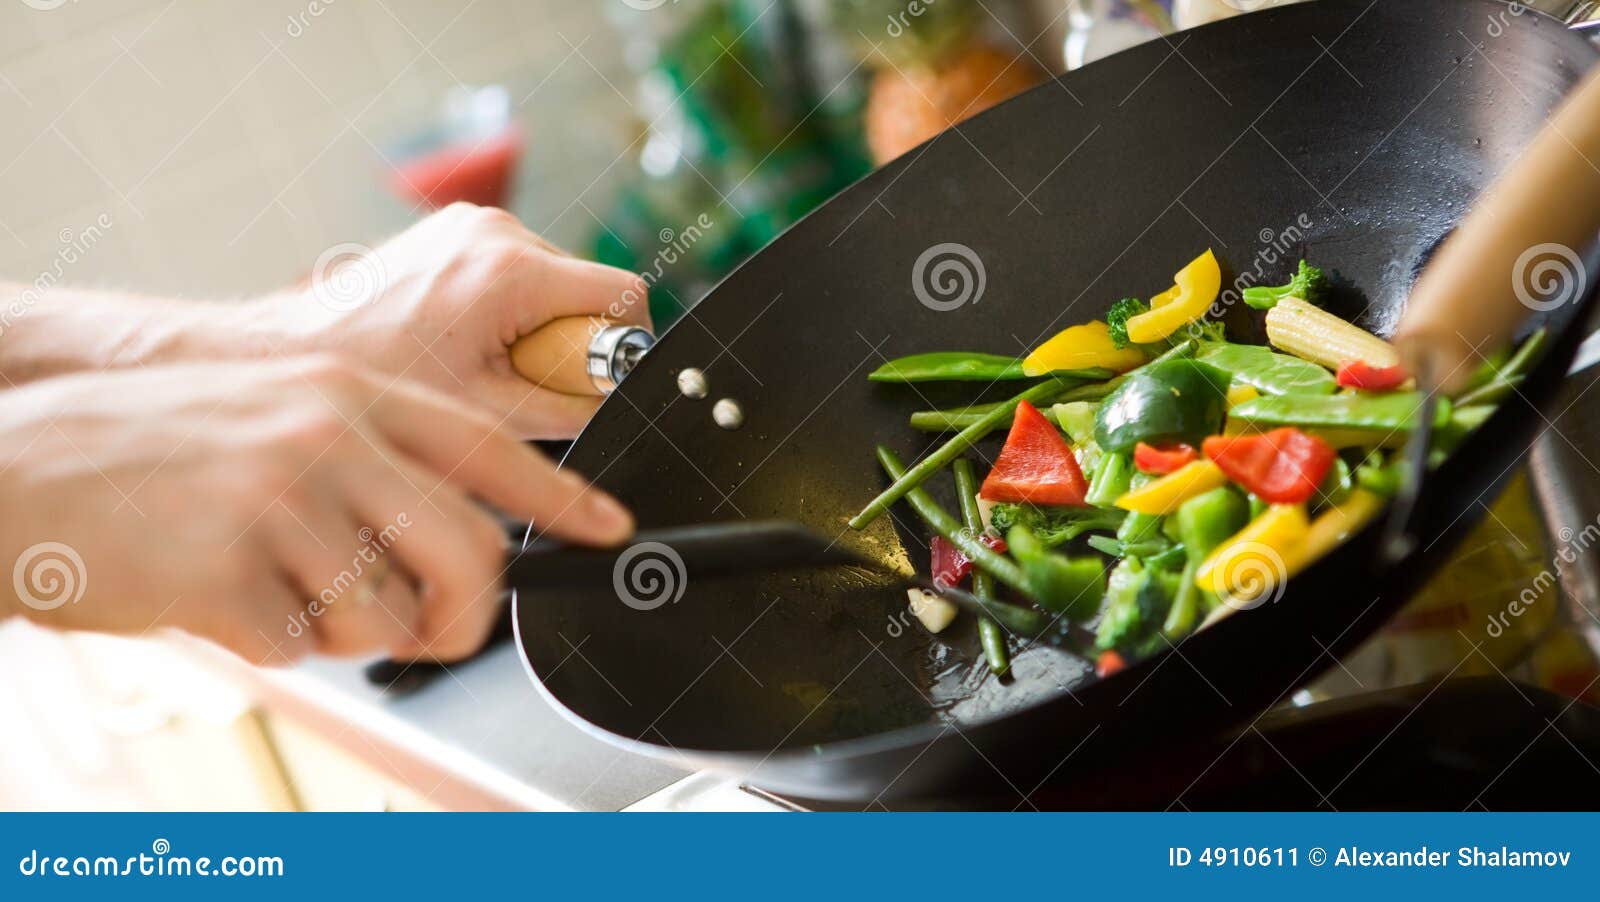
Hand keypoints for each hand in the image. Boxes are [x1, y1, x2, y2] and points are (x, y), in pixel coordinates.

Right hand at [0, 356, 633, 663]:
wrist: (16, 470)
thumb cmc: (148, 454)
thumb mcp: (273, 419)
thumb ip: (370, 465)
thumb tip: (462, 550)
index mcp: (347, 393)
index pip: (489, 447)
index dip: (561, 496)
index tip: (609, 529)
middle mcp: (326, 434)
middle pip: (469, 553)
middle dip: (467, 616)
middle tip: (439, 633)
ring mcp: (278, 499)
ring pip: (389, 614)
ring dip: (348, 629)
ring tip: (278, 587)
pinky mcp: (229, 570)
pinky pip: (305, 645)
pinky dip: (274, 642)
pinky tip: (219, 594)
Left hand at [272, 203, 650, 438]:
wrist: (294, 353)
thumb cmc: (377, 384)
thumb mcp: (487, 415)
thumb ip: (566, 408)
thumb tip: (612, 403)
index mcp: (511, 269)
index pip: (624, 296)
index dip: (623, 349)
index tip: (588, 384)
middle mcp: (495, 231)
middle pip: (588, 290)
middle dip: (569, 344)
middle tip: (514, 384)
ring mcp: (470, 225)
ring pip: (553, 283)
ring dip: (536, 329)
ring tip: (480, 365)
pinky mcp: (452, 232)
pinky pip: (515, 273)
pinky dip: (507, 312)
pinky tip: (462, 344)